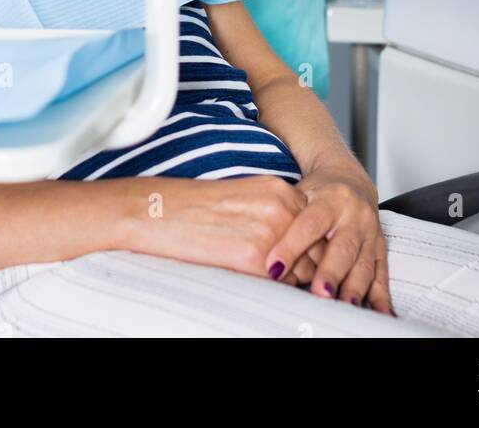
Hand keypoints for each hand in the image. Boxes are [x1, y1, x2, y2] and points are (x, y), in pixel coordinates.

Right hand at [127, 175, 326, 284]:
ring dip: (297, 279)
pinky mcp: (257, 258)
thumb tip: (294, 244)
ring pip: (306, 269)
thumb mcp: (243, 196)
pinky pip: (285, 283)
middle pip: (317, 247)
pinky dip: (280, 289)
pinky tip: (260, 284)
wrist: (161, 212)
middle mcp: (282, 207)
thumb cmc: (196, 206)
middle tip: (298, 278)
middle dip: (310, 264)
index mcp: (278, 189)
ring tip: (277, 282)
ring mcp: (273, 232)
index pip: (315, 225)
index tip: (305, 259)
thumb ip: (273, 212)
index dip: (311, 246)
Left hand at [262, 165, 395, 314]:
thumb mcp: (299, 193)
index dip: (291, 246)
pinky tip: (379, 310)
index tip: (275, 267)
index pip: (309, 224)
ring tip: (344, 304)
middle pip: (342, 247)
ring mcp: (370, 232)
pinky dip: (381, 295)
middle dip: (330, 272)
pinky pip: (382, 273)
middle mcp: (354, 215)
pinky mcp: (380, 247)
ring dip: (354, 286)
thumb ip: (287, 219)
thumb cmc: (318, 190)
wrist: (349, 178)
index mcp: (330, 199)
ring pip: (364, 263)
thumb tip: (267, 255)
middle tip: (318, 292)